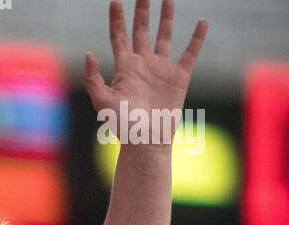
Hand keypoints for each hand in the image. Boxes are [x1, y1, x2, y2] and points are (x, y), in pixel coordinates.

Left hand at [83, 1, 207, 141]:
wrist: (147, 143)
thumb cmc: (123, 127)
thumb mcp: (102, 103)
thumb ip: (93, 79)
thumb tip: (89, 53)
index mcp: (125, 68)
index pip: (119, 36)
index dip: (117, 19)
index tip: (114, 1)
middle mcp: (143, 64)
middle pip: (141, 30)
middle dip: (142, 10)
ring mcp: (161, 69)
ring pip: (164, 36)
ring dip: (166, 17)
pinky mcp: (179, 77)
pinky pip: (190, 53)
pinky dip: (197, 38)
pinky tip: (203, 22)